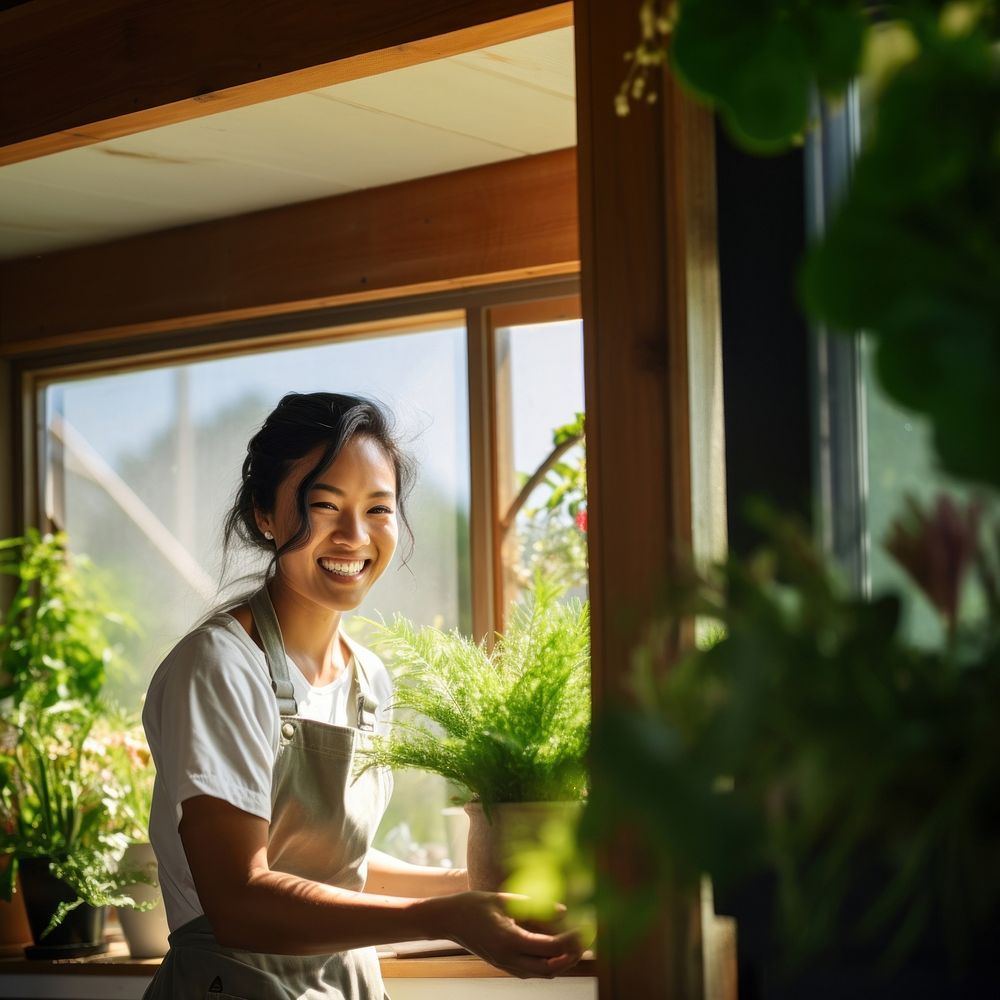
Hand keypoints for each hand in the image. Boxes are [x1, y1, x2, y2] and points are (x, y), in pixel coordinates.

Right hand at [429, 891, 583, 978]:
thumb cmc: (473, 904)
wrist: (446, 920)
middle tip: (587, 940)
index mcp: (509, 940)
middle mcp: (508, 958)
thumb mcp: (504, 900)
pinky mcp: (502, 964)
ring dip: (561, 963)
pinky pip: (531, 971)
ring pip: (542, 973)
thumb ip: (534, 906)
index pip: (550, 948)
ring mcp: (505, 964)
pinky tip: (555, 949)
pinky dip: (547, 963)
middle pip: (550, 968)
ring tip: (576, 945)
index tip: (586, 928)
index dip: (572, 941)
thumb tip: (563, 910)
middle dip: (571, 957)